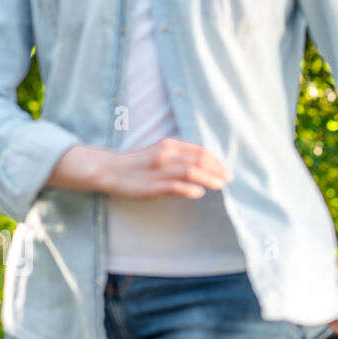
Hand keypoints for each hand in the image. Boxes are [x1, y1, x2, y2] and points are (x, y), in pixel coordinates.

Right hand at [90, 138, 231, 198]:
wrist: (109, 170)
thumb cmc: (137, 164)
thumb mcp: (159, 153)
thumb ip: (179, 157)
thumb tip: (202, 167)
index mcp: (169, 145)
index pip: (199, 151)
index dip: (216, 161)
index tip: (226, 171)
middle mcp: (166, 154)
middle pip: (199, 160)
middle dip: (217, 169)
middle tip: (228, 179)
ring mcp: (159, 170)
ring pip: (191, 171)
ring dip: (209, 178)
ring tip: (220, 185)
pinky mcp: (152, 186)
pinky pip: (175, 186)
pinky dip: (190, 189)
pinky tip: (199, 193)